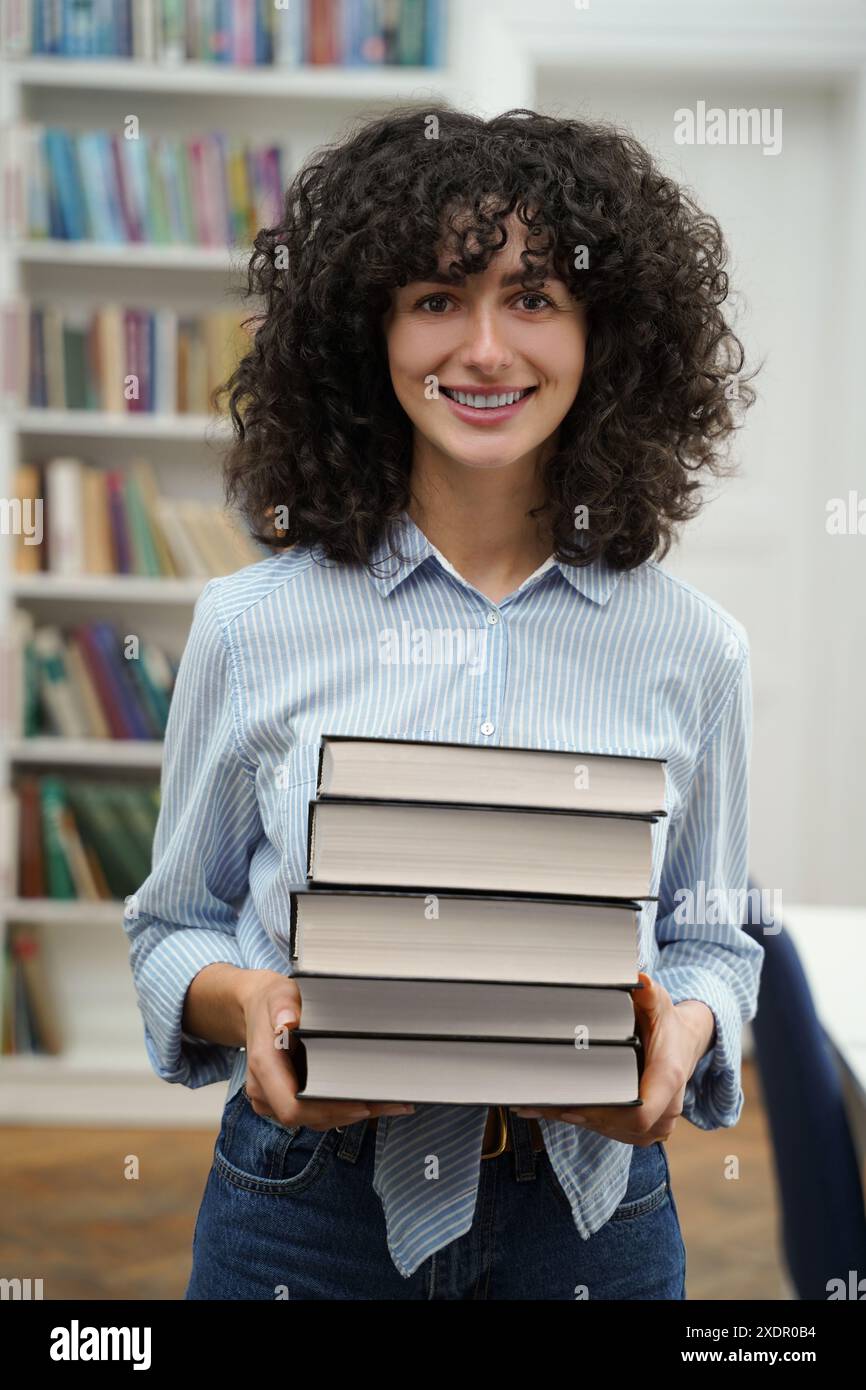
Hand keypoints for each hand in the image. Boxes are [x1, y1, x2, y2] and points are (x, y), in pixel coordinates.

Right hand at [239, 970, 415, 1131]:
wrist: (255, 1008)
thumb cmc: (271, 1001)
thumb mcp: (278, 994)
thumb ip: (283, 1006)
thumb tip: (287, 1021)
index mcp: (263, 1067)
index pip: (293, 1107)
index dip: (328, 1111)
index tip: (361, 1104)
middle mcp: (264, 1090)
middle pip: (309, 1118)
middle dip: (350, 1113)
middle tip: (389, 1103)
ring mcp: (273, 1099)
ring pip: (315, 1119)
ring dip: (350, 1113)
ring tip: (389, 1103)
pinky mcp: (285, 1100)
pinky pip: (314, 1113)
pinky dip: (341, 1108)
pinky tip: (370, 1099)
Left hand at [512, 971, 714, 1145]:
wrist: (684, 1044)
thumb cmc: (667, 1023)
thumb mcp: (659, 1002)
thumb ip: (648, 993)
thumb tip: (639, 980)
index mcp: (669, 1077)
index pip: (640, 1112)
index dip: (604, 1112)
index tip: (572, 1103)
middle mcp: (667, 1108)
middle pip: (618, 1124)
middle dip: (579, 1112)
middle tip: (538, 1102)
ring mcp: (658, 1124)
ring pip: (612, 1131)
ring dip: (578, 1118)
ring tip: (540, 1106)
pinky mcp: (647, 1131)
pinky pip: (614, 1132)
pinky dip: (588, 1120)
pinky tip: (558, 1110)